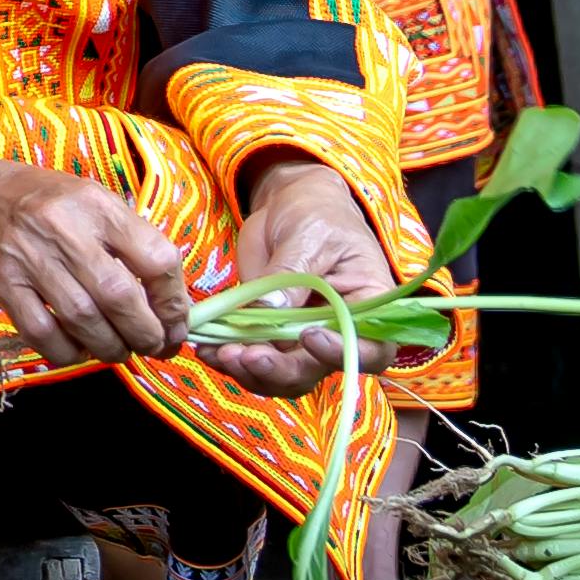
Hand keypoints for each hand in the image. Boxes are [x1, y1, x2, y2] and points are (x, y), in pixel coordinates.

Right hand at [0, 130, 188, 365]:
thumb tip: (166, 298)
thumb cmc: (38, 197)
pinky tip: (76, 350)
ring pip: (85, 322)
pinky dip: (67, 353)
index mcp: (98, 205)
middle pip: (122, 298)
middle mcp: (65, 229)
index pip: (158, 259)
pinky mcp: (2, 284)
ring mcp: (30, 258)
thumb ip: (126, 239)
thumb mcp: (89, 199)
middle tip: (153, 347)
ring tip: (118, 351)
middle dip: (147, 335)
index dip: (175, 302)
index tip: (176, 323)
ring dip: (111, 349)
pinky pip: (43, 334)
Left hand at [195, 152, 396, 399]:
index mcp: (367, 309)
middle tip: (246, 354)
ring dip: (250, 370)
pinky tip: (208, 348)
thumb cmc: (315, 214)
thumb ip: (291, 275)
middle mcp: (337, 333)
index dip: (342, 354)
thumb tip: (268, 310)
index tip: (308, 336)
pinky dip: (229, 358)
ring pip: (281, 374)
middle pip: (316, 369)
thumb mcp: (309, 237)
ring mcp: (300, 338)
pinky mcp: (267, 333)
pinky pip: (252, 358)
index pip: (371, 351)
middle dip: (279, 368)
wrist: (288, 205)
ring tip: (221, 351)